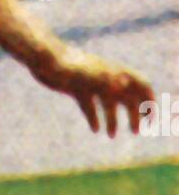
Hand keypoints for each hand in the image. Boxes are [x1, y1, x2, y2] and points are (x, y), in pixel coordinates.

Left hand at [29, 48, 154, 137]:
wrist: (44, 59)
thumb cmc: (67, 65)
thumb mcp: (87, 74)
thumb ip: (106, 80)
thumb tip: (122, 89)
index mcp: (114, 72)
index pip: (139, 84)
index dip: (148, 99)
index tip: (150, 116)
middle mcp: (106, 77)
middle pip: (126, 97)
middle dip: (133, 114)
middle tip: (135, 131)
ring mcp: (92, 83)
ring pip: (108, 103)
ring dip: (113, 119)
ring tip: (111, 136)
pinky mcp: (77, 89)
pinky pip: (89, 105)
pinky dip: (93, 117)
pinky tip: (94, 130)